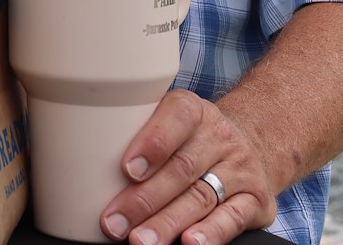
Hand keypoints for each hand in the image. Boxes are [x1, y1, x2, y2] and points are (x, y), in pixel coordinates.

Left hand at [101, 89, 278, 244]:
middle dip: (144, 200)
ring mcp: (240, 170)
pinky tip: (190, 242)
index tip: (127, 169)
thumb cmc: (192, 135)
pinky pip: (231, 219)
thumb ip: (137, 132)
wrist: (257, 142)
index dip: (152, 144)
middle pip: (181, 169)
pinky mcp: (255, 202)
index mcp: (194, 111)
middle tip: (115, 222)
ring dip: (167, 223)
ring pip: (200, 198)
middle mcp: (220, 137)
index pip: (176, 118)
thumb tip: (85, 161)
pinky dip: (211, 233)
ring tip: (141, 239)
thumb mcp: (170, 118)